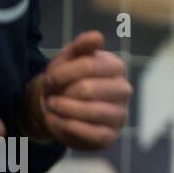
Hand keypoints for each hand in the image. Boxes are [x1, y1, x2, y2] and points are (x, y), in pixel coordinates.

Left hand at [35, 31, 131, 149]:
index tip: (49, 78)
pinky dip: (71, 128)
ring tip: (52, 108)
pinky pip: (94, 134)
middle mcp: (124, 90)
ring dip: (64, 110)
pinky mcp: (111, 135)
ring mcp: (120, 114)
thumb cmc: (66, 79)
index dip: (63, 73)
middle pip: (89, 89)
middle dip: (63, 94)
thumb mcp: (68, 59)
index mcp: (116, 67)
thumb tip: (97, 36)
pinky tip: (58, 122)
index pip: (89, 66)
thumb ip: (81, 46)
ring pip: (93, 112)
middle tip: (51, 97)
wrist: (59, 107)